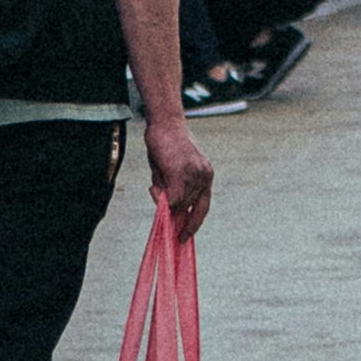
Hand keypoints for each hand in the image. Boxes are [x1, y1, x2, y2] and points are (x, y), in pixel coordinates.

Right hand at [145, 114, 217, 240]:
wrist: (165, 122)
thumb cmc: (166, 144)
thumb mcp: (174, 170)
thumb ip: (175, 190)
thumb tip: (168, 211)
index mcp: (206, 176)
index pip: (203, 208)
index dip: (192, 225)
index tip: (183, 238)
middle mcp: (204, 177)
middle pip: (186, 207)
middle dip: (171, 206)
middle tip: (157, 190)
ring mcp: (194, 175)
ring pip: (177, 203)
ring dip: (163, 197)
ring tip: (156, 178)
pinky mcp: (181, 173)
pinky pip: (170, 198)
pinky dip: (159, 195)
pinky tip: (154, 184)